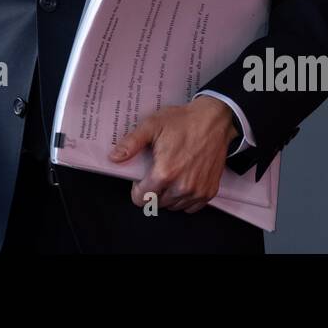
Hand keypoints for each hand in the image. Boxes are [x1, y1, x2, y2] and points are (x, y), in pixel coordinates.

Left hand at [108, 96, 237, 212]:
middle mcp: (181, 187)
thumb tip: (114, 158)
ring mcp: (197, 191)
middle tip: (156, 172)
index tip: (140, 178)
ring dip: (168, 196)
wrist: (214, 120)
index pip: (142, 200)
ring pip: (174, 206)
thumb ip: (131, 143)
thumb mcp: (152, 126)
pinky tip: (183, 182)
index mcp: (164, 173)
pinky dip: (184, 199)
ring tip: (170, 175)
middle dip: (152, 192)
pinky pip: (191, 207)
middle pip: (157, 204)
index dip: (137, 190)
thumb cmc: (182, 121)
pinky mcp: (209, 191)